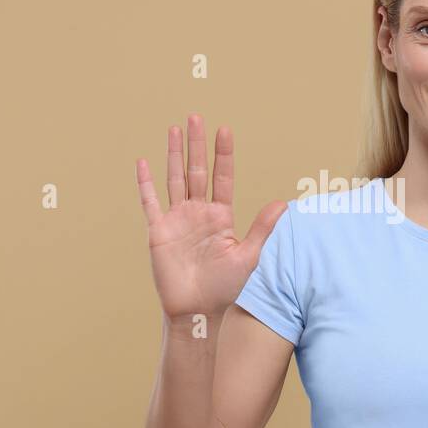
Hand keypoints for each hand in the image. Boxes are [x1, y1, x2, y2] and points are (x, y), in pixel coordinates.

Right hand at [137, 114, 286, 322]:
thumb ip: (262, 229)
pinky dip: (146, 183)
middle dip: (197, 144)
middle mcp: (198, 213)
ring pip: (174, 179)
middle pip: (196, 170)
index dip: (223, 154)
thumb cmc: (226, 288)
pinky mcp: (159, 231)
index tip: (225, 130)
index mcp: (220, 216)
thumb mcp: (248, 256)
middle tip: (196, 117)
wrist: (199, 311)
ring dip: (173, 154)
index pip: (222, 177)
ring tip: (174, 129)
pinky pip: (151, 202)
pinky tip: (144, 162)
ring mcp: (177, 220)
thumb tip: (284, 204)